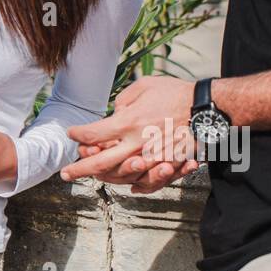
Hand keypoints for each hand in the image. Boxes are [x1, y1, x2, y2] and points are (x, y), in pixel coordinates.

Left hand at [61, 75, 195, 185]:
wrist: (205, 107)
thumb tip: (114, 114)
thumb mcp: (144, 87)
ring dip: (102, 177)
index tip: (71, 134)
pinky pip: (146, 182)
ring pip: (121, 175)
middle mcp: (137, 143)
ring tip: (88, 176)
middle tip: (65, 174)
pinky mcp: (165, 164)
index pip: (95, 133)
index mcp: (129, 122)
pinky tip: (123, 183)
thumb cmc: (174, 93)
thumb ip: (123, 101)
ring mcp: (151, 157)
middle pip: (102, 162)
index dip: (79, 134)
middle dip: (80, 170)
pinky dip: (133, 184)